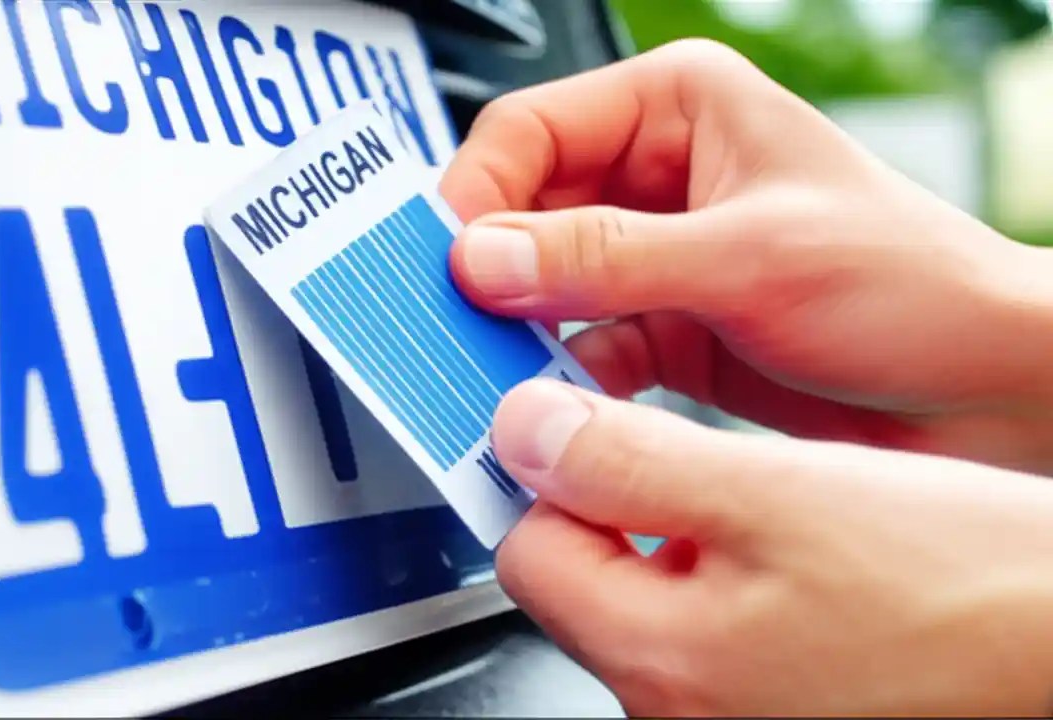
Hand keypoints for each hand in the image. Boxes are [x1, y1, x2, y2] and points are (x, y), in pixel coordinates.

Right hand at [439, 39, 1052, 474]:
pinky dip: (560, 377)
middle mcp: (657, 178)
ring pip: (543, 285)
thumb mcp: (748, 257)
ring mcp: (655, 259)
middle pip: (524, 212)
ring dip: (518, 330)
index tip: (447, 262)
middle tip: (455, 323)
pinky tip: (556, 403)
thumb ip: (605, 258)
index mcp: (678, 109)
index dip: (477, 195)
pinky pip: (579, 347)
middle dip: (491, 272)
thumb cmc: (913, 286)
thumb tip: (481, 257)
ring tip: (496, 370)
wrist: (982, 394)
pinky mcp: (663, 332)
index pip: (530, 133)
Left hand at [491, 378, 1052, 716]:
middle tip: (678, 440)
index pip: (529, 550)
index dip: (546, 468)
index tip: (576, 413)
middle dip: (614, 496)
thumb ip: (627, 463)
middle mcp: (682, 708)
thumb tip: (524, 432)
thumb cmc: (966, 585)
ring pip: (648, 593)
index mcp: (663, 660)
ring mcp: (730, 715)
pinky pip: (710, 623)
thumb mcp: (775, 491)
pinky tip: (788, 541)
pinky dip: (726, 567)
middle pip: (584, 576)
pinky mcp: (775, 706)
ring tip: (756, 491)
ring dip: (676, 529)